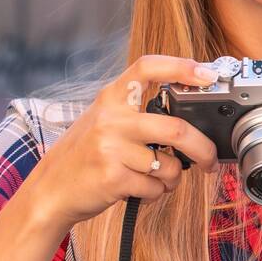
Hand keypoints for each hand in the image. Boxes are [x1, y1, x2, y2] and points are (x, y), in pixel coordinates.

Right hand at [23, 55, 221, 232]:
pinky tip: (138, 189)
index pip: (148, 67)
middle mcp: (111, 118)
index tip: (207, 75)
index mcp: (111, 97)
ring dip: (172, 179)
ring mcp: (111, 148)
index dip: (181, 67)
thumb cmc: (85, 155)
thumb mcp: (104, 120)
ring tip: (156, 179)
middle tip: (211, 160)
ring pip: (170, 166)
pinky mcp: (112, 177)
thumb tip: (191, 116)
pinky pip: (155, 187)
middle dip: (204, 149)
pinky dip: (155, 193)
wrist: (50, 189)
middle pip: (178, 129)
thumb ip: (138, 112)